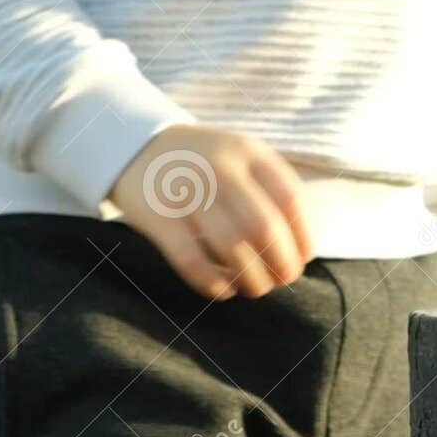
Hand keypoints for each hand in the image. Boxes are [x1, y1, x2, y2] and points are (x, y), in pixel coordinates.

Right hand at [108, 124, 314, 299]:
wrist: (133, 145)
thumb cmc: (203, 163)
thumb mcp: (241, 157)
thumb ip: (271, 191)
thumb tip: (302, 250)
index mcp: (247, 151)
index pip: (290, 199)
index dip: (303, 235)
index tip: (304, 257)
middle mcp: (219, 167)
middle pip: (264, 227)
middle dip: (282, 263)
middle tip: (283, 280)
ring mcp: (186, 191)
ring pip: (231, 248)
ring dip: (252, 279)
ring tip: (256, 288)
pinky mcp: (158, 217)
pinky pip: (192, 261)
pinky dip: (214, 284)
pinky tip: (224, 290)